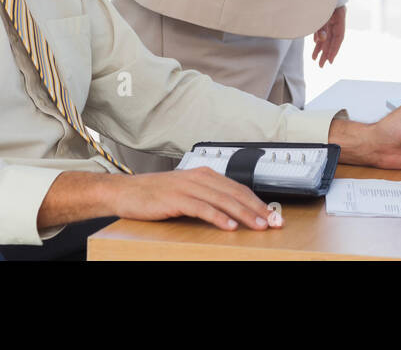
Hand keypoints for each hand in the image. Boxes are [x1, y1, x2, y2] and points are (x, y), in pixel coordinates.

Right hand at [110, 168, 280, 230]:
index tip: (274, 215)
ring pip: (224, 201)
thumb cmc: (156, 194)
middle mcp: (200, 177)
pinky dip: (218, 218)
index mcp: (206, 174)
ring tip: (259, 225)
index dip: (258, 202)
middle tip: (274, 222)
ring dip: (245, 214)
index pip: (239, 188)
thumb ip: (209, 197)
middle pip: (236, 194)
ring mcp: (188, 187)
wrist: (125, 191)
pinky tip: (229, 226)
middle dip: (258, 209)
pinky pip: (202, 208)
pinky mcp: (176, 199)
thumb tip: (233, 211)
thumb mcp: (187, 191)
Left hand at [311, 5, 345, 67]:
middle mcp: (336, 16)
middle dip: (326, 52)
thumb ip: (321, 24)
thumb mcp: (320, 8)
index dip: (335, 49)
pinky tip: (315, 45)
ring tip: (315, 59)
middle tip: (321, 65)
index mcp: (340, 14)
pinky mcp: (323, 14)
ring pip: (327, 34)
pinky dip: (318, 37)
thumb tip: (321, 40)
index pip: (339, 36)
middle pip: (333, 37)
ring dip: (321, 47)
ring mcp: (330, 15)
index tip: (330, 60)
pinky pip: (322, 28)